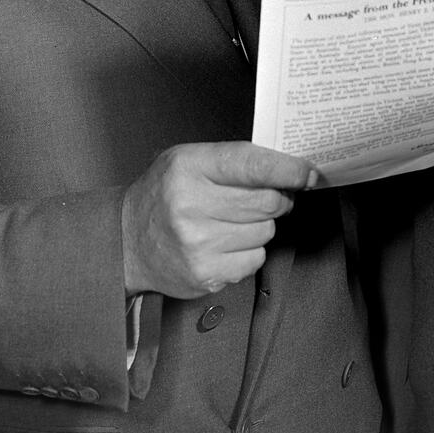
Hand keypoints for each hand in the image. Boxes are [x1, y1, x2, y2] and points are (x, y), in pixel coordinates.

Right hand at [122, 142, 315, 298]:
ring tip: (233, 220)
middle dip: (278, 198)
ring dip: (260, 225)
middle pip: (267, 202)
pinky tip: (226, 243)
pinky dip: (249, 251)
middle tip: (269, 196)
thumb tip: (287, 168)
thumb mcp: (189, 159)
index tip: (307, 173)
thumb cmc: (163, 194)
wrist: (126, 241)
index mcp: (190, 168)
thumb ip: (234, 159)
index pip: (252, 165)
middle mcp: (192, 205)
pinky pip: (254, 259)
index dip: (287, 169)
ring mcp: (198, 244)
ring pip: (265, 231)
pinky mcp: (205, 273)